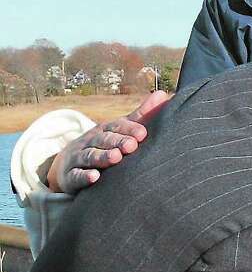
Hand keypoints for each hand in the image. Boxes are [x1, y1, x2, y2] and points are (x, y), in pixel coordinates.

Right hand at [47, 90, 170, 193]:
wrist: (68, 163)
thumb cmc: (103, 144)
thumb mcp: (119, 129)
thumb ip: (140, 116)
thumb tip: (163, 94)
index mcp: (105, 130)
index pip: (116, 127)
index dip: (128, 129)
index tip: (143, 134)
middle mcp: (90, 142)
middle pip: (103, 140)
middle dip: (117, 142)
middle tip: (132, 145)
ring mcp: (78, 158)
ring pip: (90, 156)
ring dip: (102, 157)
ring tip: (115, 157)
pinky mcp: (71, 176)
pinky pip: (76, 176)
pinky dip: (84, 176)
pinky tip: (94, 177)